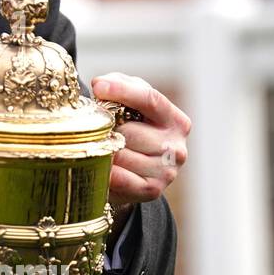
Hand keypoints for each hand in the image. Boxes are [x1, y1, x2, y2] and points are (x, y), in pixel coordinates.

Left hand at [92, 73, 190, 213]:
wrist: (130, 174)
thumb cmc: (129, 130)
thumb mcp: (128, 102)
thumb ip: (118, 84)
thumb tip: (101, 85)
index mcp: (175, 120)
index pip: (150, 99)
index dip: (123, 91)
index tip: (98, 87)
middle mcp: (176, 146)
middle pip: (130, 131)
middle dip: (108, 130)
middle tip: (97, 131)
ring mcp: (167, 171)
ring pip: (121, 154)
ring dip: (104, 151)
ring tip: (99, 149)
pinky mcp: (152, 189)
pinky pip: (119, 177)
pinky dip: (104, 170)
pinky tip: (100, 165)